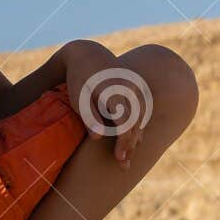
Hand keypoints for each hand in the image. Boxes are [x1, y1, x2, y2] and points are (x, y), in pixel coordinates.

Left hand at [64, 43, 150, 166]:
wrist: (88, 55)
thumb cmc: (79, 79)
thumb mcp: (78, 98)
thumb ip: (88, 116)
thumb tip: (97, 137)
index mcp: (114, 90)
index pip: (125, 122)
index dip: (124, 142)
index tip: (119, 159)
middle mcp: (129, 88)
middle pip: (135, 122)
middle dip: (130, 144)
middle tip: (123, 165)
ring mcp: (134, 87)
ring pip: (140, 117)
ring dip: (135, 137)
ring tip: (127, 156)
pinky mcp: (135, 88)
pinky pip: (141, 110)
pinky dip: (137, 125)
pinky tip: (133, 140)